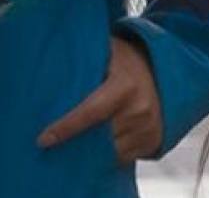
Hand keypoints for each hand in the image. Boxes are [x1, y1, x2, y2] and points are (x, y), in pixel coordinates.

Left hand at [37, 37, 162, 164]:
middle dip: (76, 142)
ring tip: (75, 145)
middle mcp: (139, 110)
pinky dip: (108, 155)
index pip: (90, 113)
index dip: (65, 128)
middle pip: (98, 138)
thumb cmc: (129, 59)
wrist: (165, 69)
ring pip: (110, 153)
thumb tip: (48, 65)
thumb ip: (84, 59)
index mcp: (125, 87)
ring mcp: (147, 129)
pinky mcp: (152, 142)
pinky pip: (123, 158)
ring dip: (92, 152)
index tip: (43, 139)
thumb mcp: (107, 50)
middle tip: (53, 145)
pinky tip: (98, 145)